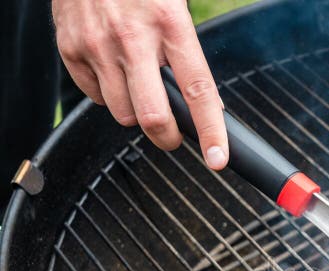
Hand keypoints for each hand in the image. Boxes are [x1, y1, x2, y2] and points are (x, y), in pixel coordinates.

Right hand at [52, 0, 228, 168]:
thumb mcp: (175, 7)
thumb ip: (188, 52)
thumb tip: (207, 103)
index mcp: (171, 24)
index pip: (198, 90)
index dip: (211, 130)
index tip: (218, 158)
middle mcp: (133, 38)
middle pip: (154, 117)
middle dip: (168, 137)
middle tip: (174, 136)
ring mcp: (98, 46)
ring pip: (123, 115)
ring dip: (137, 114)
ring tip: (141, 90)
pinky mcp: (71, 50)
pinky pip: (95, 98)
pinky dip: (109, 97)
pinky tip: (116, 75)